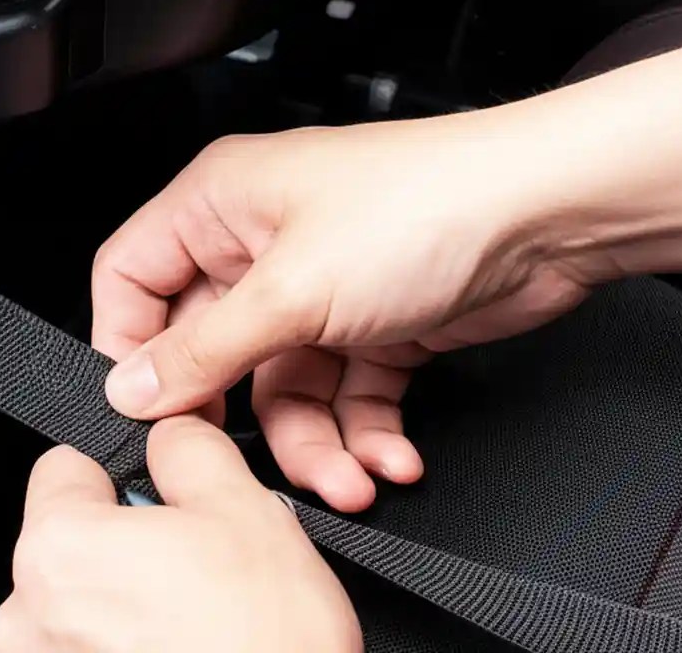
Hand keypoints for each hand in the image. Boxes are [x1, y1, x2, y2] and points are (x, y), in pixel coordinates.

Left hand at [0, 415, 360, 652]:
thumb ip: (185, 447)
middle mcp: (25, 615)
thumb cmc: (264, 647)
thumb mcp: (243, 508)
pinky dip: (126, 651)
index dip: (122, 472)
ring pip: (80, 604)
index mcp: (57, 545)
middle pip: (71, 540)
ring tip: (196, 625)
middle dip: (127, 544)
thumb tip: (165, 432)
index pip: (65, 466)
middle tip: (197, 568)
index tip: (162, 498)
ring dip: (126, 605)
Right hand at [92, 113, 595, 511]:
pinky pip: (343, 397)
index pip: (132, 277)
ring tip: (348, 478)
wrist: (553, 214)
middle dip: (238, 416)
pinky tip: (387, 457)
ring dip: (315, 443)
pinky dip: (364, 434)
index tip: (143, 409)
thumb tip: (133, 388)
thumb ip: (203, 351)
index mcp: (219, 205)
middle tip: (242, 464)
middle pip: (210, 351)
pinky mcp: (372, 327)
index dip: (128, 346)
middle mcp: (261, 246)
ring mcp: (318, 289)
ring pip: (282, 389)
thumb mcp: (290, 290)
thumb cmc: (426, 203)